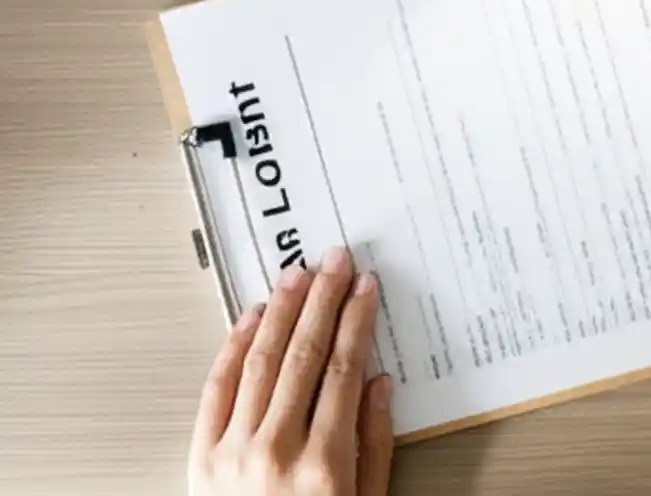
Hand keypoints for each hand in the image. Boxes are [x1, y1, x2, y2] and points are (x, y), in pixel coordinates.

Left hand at [188, 247, 394, 495]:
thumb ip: (375, 443)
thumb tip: (376, 382)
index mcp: (324, 463)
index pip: (343, 369)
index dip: (357, 320)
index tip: (365, 286)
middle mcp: (276, 451)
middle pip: (304, 354)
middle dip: (323, 300)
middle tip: (335, 260)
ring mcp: (233, 452)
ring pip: (259, 361)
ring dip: (281, 311)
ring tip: (297, 275)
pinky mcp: (201, 457)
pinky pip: (217, 388)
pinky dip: (235, 347)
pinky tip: (253, 318)